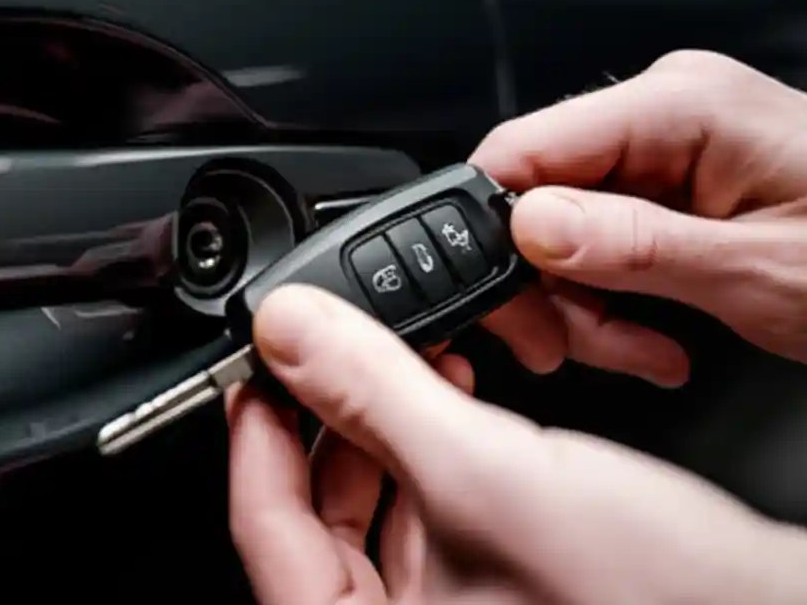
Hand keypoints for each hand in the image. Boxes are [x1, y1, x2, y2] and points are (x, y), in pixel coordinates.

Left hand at [228, 285, 806, 603]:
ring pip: (379, 505)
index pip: (262, 527)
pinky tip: (461, 392)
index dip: (251, 433)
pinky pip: (438, 509)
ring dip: (384, 421)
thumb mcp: (491, 476)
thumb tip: (292, 334)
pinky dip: (437, 443)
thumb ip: (378, 397)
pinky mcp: (504, 589)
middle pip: (316, 513)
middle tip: (326, 349)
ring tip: (400, 356)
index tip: (253, 365)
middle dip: (326, 418)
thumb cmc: (661, 600)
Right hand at [470, 50, 806, 378]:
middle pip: (538, 200)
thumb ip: (632, 245)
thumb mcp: (754, 269)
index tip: (507, 304)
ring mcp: (668, 151)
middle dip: (548, 286)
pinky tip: (651, 339)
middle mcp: (665, 116)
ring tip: (638, 353)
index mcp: (678, 106)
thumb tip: (527, 228)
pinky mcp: (676, 188)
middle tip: (569, 348)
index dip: (495, 233)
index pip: (524, 150)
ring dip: (586, 306)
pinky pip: (604, 242)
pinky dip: (615, 300)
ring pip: (564, 234)